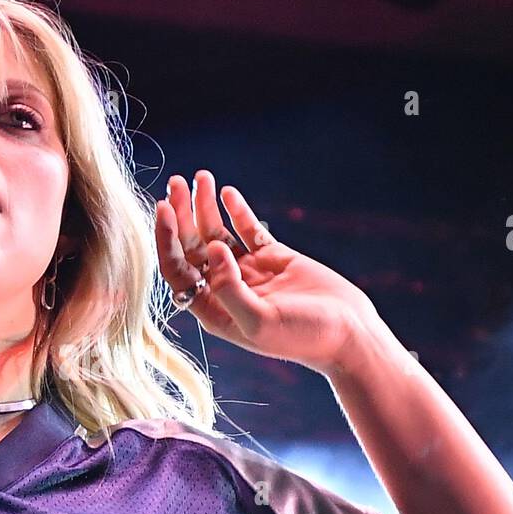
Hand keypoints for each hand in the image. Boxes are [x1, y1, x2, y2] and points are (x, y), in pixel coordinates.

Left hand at [154, 170, 380, 372]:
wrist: (348, 334)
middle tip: (175, 183)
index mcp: (214, 310)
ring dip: (205, 207)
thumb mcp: (261, 321)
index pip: (178, 271)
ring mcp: (249, 271)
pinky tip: (227, 192)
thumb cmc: (303, 336)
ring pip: (217, 234)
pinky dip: (237, 210)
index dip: (166, 240)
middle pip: (192, 248)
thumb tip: (213, 249)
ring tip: (201, 177)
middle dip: (181, 215)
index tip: (164, 208)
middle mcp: (225, 290)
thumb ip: (230, 288)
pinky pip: (248, 230)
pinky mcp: (273, 257)